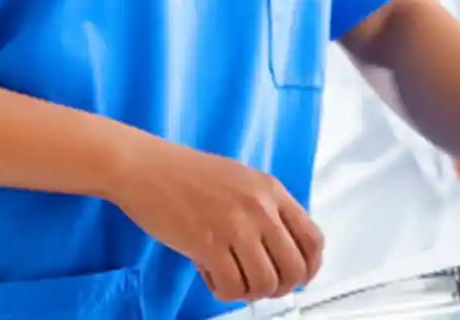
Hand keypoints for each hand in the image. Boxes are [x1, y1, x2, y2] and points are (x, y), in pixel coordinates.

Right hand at [105, 136, 323, 302]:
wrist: (146, 167)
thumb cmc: (188, 175)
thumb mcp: (244, 180)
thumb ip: (267, 209)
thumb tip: (283, 247)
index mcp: (272, 191)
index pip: (313, 239)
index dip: (310, 268)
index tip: (301, 278)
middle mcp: (260, 208)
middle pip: (294, 267)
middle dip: (282, 287)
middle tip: (265, 287)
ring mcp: (235, 226)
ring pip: (265, 282)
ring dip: (251, 292)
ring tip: (234, 281)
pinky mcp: (207, 244)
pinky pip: (232, 286)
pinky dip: (225, 291)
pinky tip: (213, 278)